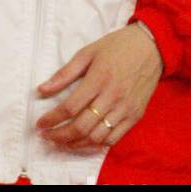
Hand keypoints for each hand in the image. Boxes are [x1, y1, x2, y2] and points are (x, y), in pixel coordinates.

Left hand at [35, 24, 163, 150]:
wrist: (150, 48)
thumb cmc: (116, 47)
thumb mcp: (86, 53)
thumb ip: (64, 74)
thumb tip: (42, 90)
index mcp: (98, 79)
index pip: (70, 107)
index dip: (52, 119)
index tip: (39, 124)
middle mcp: (112, 97)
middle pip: (82, 126)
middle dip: (60, 135)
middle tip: (47, 136)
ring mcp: (126, 109)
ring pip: (97, 137)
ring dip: (76, 143)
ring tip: (62, 142)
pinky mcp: (135, 117)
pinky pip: (114, 138)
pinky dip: (96, 144)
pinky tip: (84, 141)